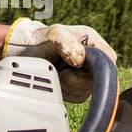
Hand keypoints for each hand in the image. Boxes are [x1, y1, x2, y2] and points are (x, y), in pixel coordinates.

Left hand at [2, 17, 117, 102]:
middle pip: (99, 77)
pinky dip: (66, 92)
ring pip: (88, 89)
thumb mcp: (54, 35)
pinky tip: (57, 82)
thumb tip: (79, 60)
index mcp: (92, 42)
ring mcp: (83, 75)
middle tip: (62, 69)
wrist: (22, 53)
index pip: (109, 58)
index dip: (99, 66)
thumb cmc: (39, 39)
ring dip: (70, 84)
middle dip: (78, 77)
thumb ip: (67, 43)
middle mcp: (90, 59)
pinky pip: (78, 96)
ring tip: (57, 73)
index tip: (79, 67)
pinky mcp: (75, 87)